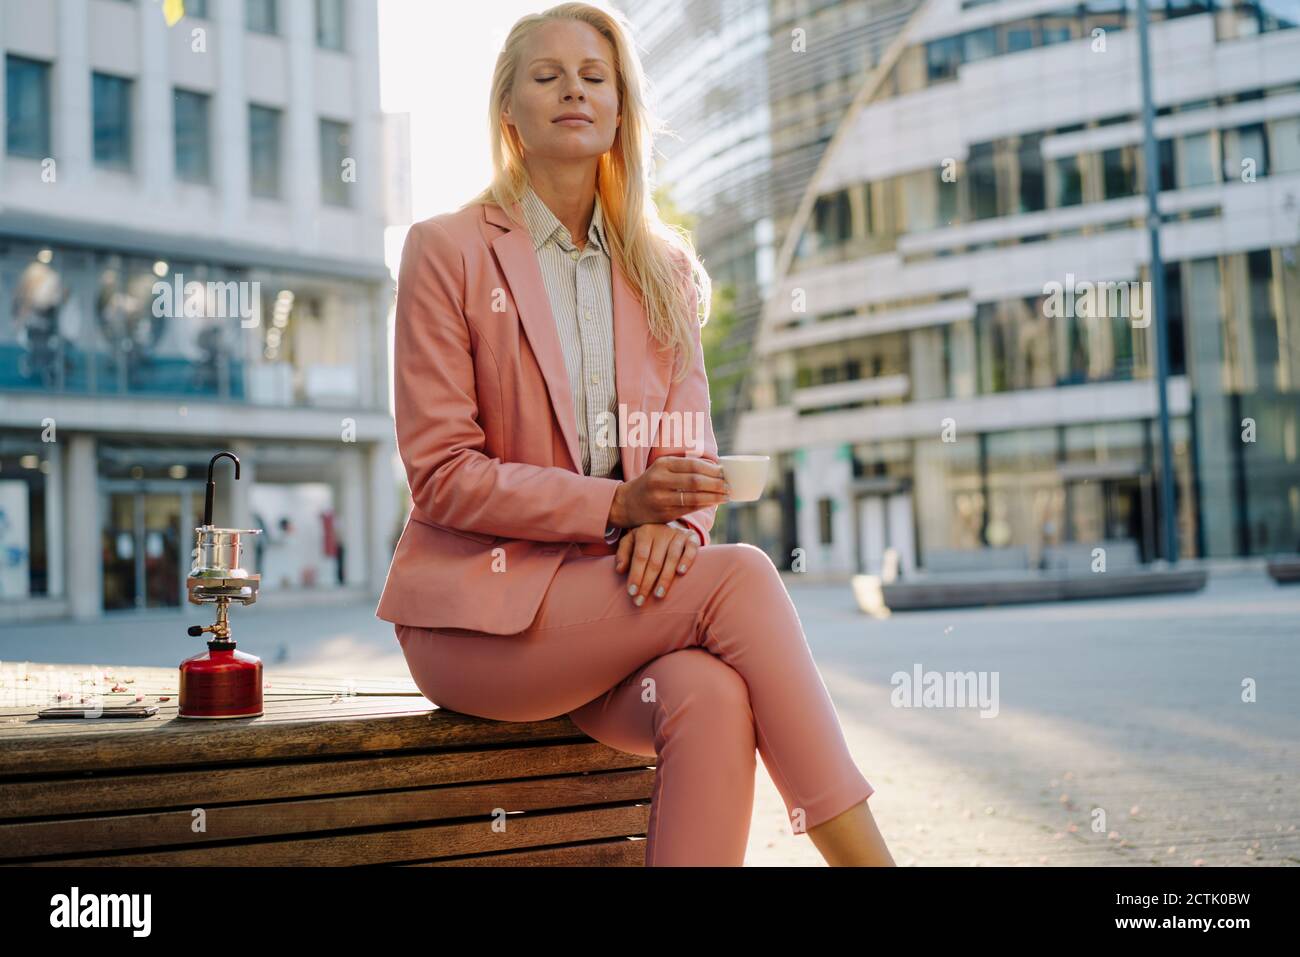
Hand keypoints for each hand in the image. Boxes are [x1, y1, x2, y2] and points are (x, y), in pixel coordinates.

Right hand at [608, 456, 728, 527]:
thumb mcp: (663, 468)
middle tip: (729, 486)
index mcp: (662, 465)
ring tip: (726, 496)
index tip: (725, 473)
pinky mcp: (664, 514)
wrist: (627, 503)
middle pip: (695, 481)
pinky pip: (689, 509)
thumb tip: (716, 469)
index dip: (712, 470)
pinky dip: (704, 506)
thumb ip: (684, 467)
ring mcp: (661, 498)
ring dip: (714, 497)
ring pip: (694, 497)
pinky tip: (713, 503)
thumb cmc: (652, 483)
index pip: (693, 465)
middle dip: (716, 484)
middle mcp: (660, 480)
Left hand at [615, 523, 699, 605]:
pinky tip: (681, 573)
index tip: (632, 592)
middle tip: (641, 601)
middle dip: (647, 583)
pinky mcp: (691, 538)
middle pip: (655, 561)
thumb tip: (620, 570)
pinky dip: (687, 560)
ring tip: (658, 595)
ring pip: (672, 558)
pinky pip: (691, 549)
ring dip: (665, 578)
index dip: (636, 575)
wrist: (667, 524)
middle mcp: (661, 532)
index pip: (640, 557)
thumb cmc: (645, 540)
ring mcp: (677, 534)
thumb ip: (623, 554)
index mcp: (645, 532)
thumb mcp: (630, 542)